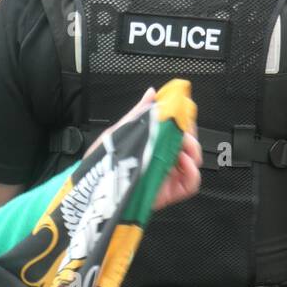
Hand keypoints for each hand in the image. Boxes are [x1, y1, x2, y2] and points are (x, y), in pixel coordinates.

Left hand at [86, 88, 201, 210]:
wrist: (93, 190)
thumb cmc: (101, 162)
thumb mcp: (119, 132)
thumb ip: (137, 114)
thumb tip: (151, 94)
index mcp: (153, 142)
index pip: (176, 127)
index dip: (184, 119)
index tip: (185, 111)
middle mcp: (162, 156)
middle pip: (188, 142)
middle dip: (190, 134)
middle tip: (184, 131)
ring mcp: (167, 174)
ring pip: (193, 160)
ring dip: (193, 150)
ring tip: (182, 147)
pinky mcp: (170, 191)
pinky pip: (190, 183)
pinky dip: (192, 172)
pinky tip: (184, 163)